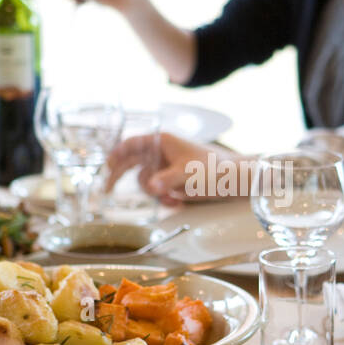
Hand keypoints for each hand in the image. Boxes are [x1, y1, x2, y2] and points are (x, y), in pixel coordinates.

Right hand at [106, 132, 245, 205]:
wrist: (237, 179)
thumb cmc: (215, 170)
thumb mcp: (189, 175)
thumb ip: (167, 180)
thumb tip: (150, 187)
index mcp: (163, 141)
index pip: (131, 144)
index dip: (116, 154)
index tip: (106, 166)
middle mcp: (162, 151)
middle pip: (133, 162)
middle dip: (123, 177)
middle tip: (108, 191)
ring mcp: (168, 165)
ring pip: (147, 180)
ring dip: (155, 193)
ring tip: (173, 200)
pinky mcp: (175, 178)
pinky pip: (160, 189)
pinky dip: (166, 198)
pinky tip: (178, 202)